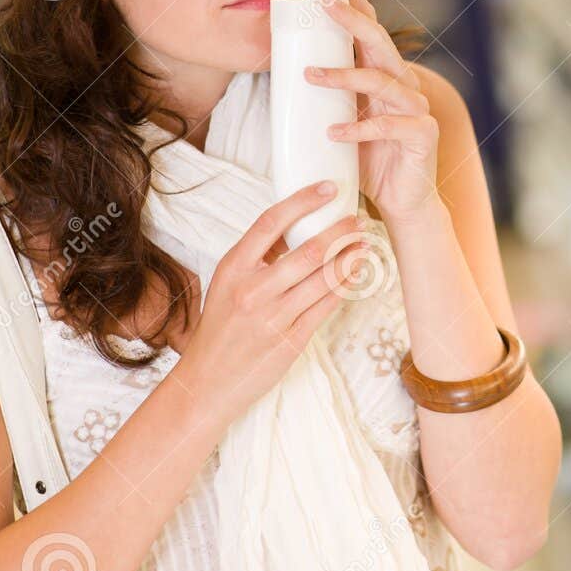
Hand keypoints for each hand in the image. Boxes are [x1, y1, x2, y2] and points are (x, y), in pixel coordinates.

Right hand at [178, 180, 370, 425]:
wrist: (207, 382)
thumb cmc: (220, 328)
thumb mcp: (226, 283)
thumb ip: (257, 257)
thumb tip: (294, 227)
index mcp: (234, 268)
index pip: (271, 222)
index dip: (303, 200)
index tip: (328, 188)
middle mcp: (253, 289)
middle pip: (308, 250)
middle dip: (340, 231)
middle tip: (358, 219)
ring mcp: (274, 316)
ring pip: (324, 278)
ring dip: (350, 258)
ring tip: (364, 244)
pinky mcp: (291, 340)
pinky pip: (326, 307)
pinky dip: (345, 287)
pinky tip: (355, 274)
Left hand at [305, 0, 439, 225]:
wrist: (403, 203)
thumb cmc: (368, 160)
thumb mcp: (342, 121)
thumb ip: (326, 98)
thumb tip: (284, 75)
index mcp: (382, 75)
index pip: (368, 29)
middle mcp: (402, 83)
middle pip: (379, 42)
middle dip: (351, 19)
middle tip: (323, 2)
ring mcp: (416, 107)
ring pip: (381, 80)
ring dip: (344, 76)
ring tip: (311, 76)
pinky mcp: (422, 134)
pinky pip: (390, 126)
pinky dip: (359, 128)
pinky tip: (334, 131)